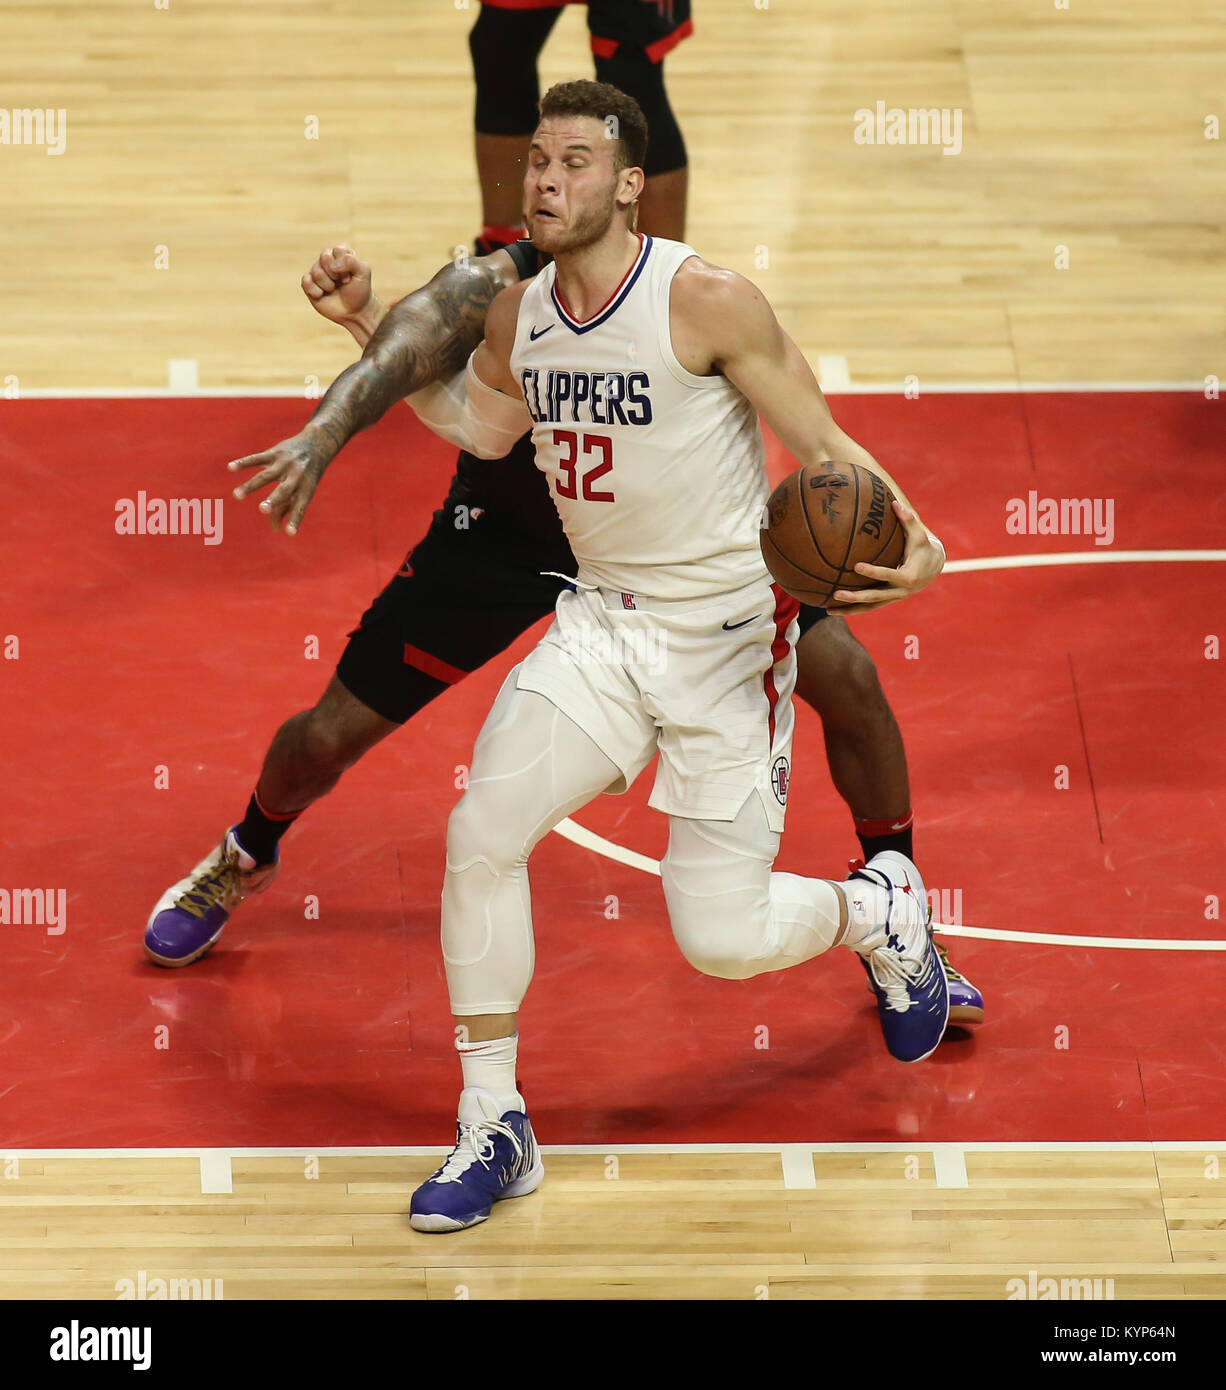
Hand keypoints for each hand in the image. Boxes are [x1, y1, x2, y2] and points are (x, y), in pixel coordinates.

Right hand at [227, 430, 335, 534]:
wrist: (316, 445)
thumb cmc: (308, 476)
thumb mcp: (304, 491)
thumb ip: (288, 509)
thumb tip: (275, 528)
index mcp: (306, 489)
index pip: (300, 507)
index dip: (295, 520)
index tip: (290, 533)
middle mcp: (297, 477)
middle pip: (283, 490)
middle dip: (273, 500)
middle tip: (262, 510)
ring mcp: (285, 464)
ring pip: (266, 476)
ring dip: (250, 485)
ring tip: (236, 495)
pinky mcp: (275, 453)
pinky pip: (257, 458)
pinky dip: (243, 463)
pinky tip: (231, 468)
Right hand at [301, 244, 374, 324]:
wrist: (354, 312)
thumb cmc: (359, 291)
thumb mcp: (363, 274)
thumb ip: (352, 262)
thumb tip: (333, 264)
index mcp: (341, 253)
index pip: (337, 250)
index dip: (345, 266)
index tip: (351, 277)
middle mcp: (327, 259)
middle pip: (325, 257)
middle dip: (335, 274)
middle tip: (343, 283)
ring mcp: (317, 271)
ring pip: (317, 272)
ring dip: (328, 285)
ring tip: (333, 290)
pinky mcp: (309, 283)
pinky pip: (306, 282)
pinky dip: (316, 291)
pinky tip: (322, 295)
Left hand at [826, 501, 944, 613]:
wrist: (933, 567)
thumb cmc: (922, 547)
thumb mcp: (919, 534)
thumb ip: (908, 520)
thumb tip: (894, 502)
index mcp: (908, 576)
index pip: (888, 575)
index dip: (873, 572)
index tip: (856, 566)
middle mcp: (900, 591)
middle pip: (875, 597)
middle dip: (856, 597)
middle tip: (836, 593)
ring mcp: (892, 598)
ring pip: (870, 607)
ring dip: (849, 609)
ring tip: (828, 609)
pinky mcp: (887, 600)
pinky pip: (868, 607)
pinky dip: (852, 609)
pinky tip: (833, 608)